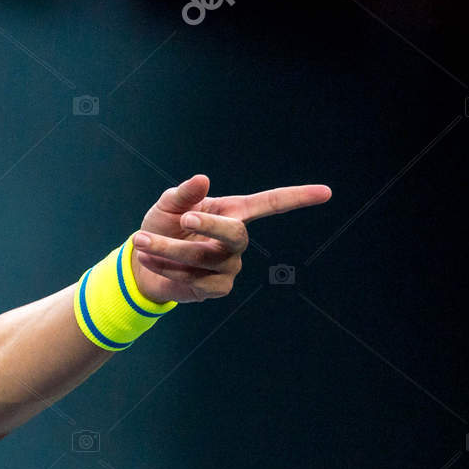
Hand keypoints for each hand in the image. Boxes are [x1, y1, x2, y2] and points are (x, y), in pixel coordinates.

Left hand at [131, 174, 330, 303]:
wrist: (141, 263)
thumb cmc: (160, 226)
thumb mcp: (167, 205)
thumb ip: (183, 194)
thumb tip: (202, 179)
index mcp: (232, 212)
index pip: (271, 204)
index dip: (297, 198)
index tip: (327, 193)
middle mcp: (235, 241)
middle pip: (236, 234)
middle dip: (210, 227)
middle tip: (184, 219)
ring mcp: (229, 267)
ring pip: (203, 258)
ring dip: (167, 248)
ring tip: (141, 240)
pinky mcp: (216, 289)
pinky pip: (195, 280)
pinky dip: (168, 269)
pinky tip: (152, 261)